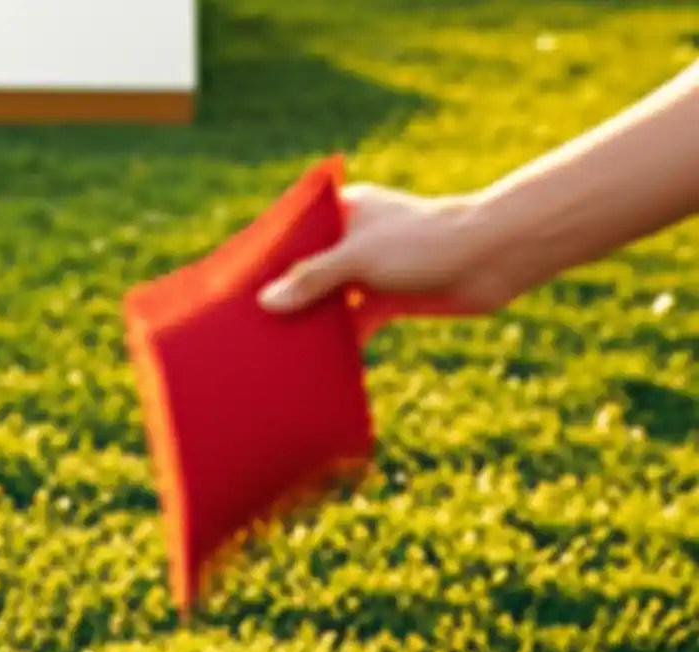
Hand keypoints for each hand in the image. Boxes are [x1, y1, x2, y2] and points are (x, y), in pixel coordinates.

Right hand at [258, 183, 519, 341]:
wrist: (493, 258)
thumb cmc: (424, 242)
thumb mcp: (359, 257)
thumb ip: (312, 279)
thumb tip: (267, 304)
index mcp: (341, 212)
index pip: (290, 234)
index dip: (262, 258)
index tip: (231, 283)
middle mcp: (352, 241)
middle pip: (305, 271)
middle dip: (280, 297)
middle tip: (242, 323)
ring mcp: (371, 272)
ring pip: (327, 301)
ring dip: (306, 323)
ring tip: (268, 348)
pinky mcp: (390, 300)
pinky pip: (353, 325)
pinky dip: (337, 344)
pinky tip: (313, 367)